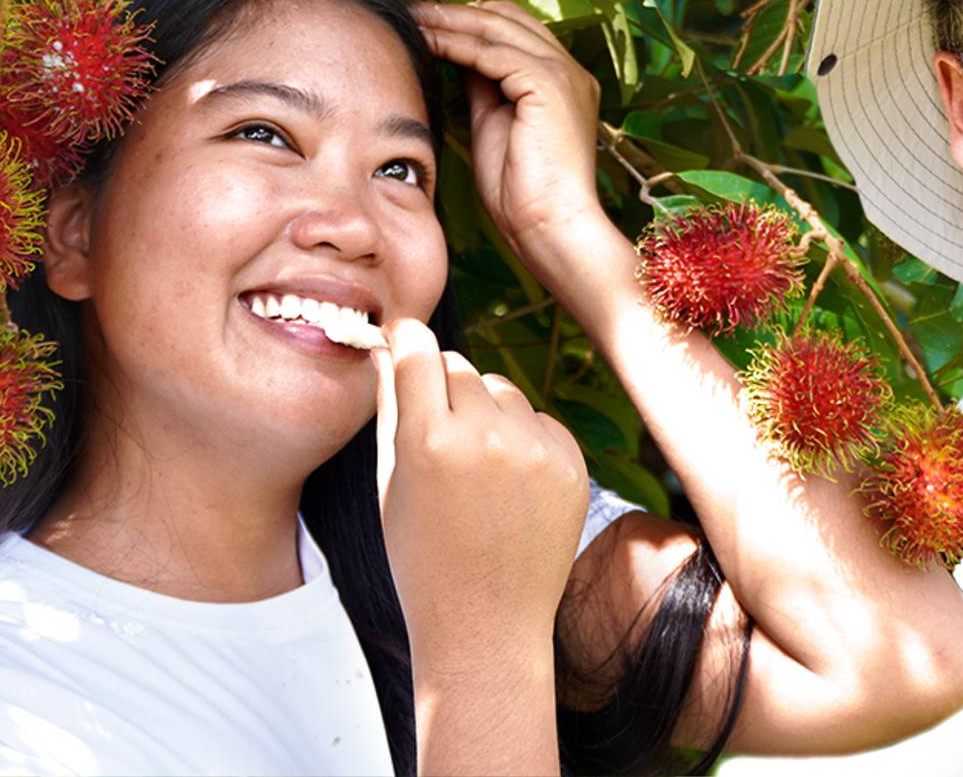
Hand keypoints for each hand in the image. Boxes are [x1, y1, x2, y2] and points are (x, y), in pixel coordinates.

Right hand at [372, 318, 589, 662]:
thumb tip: (389, 349)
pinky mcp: (572, 465)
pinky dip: (524, 437)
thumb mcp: (391, 488)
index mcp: (429, 444)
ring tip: (475, 467)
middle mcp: (487, 439)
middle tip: (438, 429)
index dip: (408, 341)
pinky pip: (540, 419)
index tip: (404, 336)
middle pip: (461, 367)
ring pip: (503, 389)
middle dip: (444, 386)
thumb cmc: (424, 561)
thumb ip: (391, 412)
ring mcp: (535, 452)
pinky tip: (509, 485)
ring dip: (487, 411)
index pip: (419, 353)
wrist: (487, 626)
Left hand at [411, 1, 604, 264]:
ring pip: (498, 26)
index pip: (514, 29)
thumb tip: (457, 57)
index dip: (469, 20)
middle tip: (411, 10)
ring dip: (449, 21)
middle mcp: (570, 70)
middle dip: (455, 11)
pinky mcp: (549, 84)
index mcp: (563, 81)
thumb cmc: (522, 194)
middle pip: (507, 16)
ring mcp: (564, 73)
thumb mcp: (495, 126)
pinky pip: (493, 51)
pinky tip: (428, 42)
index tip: (426, 22)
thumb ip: (483, 89)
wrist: (550, 227)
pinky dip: (457, 42)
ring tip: (411, 19)